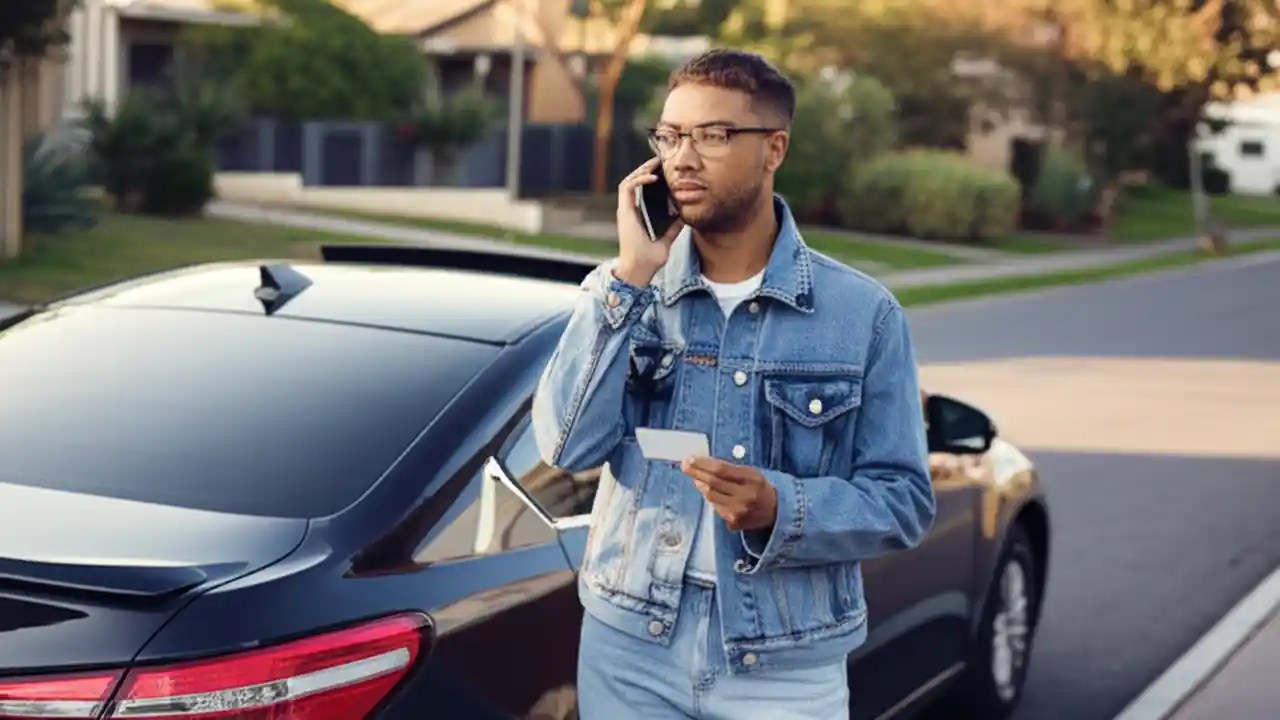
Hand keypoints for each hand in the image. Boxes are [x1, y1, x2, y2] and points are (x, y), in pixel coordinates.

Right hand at [615, 157, 684, 286]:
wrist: (640, 269)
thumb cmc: (650, 258)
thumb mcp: (667, 239)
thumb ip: (673, 227)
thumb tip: (684, 216)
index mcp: (638, 215)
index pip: (641, 190)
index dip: (649, 177)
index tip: (664, 170)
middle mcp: (629, 210)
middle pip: (634, 182)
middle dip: (646, 169)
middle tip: (660, 160)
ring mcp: (625, 210)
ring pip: (628, 180)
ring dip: (641, 170)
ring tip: (655, 163)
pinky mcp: (624, 211)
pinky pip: (627, 187)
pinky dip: (639, 179)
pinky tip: (652, 176)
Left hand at [681, 456, 777, 531]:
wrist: (775, 511)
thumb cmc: (758, 487)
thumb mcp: (750, 473)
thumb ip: (729, 469)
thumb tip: (702, 464)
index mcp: (751, 479)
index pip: (721, 469)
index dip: (703, 463)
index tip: (691, 458)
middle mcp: (745, 496)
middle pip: (713, 482)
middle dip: (696, 472)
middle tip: (685, 465)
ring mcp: (738, 511)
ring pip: (710, 496)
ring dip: (700, 484)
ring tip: (695, 477)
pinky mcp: (734, 522)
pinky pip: (715, 507)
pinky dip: (709, 497)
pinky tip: (706, 490)